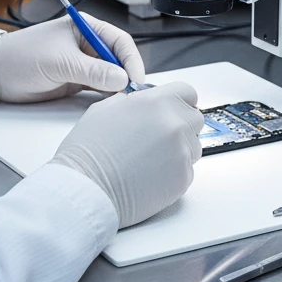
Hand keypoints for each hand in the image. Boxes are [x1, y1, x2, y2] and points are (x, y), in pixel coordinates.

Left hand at [0, 13, 145, 102]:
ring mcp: (84, 64)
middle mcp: (88, 45)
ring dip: (119, 88)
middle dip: (128, 75)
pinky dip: (108, 95)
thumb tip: (121, 78)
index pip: (120, 41)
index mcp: (86, 28)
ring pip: (112, 76)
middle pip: (119, 59)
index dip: (131, 60)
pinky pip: (100, 88)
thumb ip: (92, 70)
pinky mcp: (78, 81)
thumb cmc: (22, 56)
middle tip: (132, 94)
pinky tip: (112, 103)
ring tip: (124, 100)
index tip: (135, 78)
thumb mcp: (60, 62)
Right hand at [50, 82, 204, 227]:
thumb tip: (138, 101)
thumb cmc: (88, 153)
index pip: (187, 92)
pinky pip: (188, 170)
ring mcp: (182, 152)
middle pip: (194, 118)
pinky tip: (149, 175)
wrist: (86, 190)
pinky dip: (173, 172)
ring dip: (178, 150)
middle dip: (180, 125)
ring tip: (148, 160)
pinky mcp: (183, 178)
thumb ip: (130, 101)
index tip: (172, 110)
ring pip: (193, 146)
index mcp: (157, 102)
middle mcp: (174, 124)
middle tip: (157, 138)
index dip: (178, 101)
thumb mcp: (103, 110)